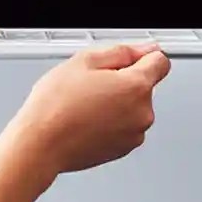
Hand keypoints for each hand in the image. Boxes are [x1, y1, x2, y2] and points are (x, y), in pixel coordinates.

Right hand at [0, 44, 172, 175]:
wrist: (41, 145)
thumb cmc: (56, 105)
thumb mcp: (85, 61)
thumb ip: (122, 52)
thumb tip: (143, 50)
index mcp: (136, 87)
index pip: (160, 62)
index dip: (143, 56)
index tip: (129, 59)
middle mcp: (142, 114)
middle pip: (143, 86)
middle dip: (122, 81)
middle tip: (91, 84)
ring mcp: (134, 135)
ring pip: (132, 107)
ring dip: (116, 103)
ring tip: (85, 105)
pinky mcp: (123, 150)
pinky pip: (123, 127)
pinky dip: (111, 122)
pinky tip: (87, 120)